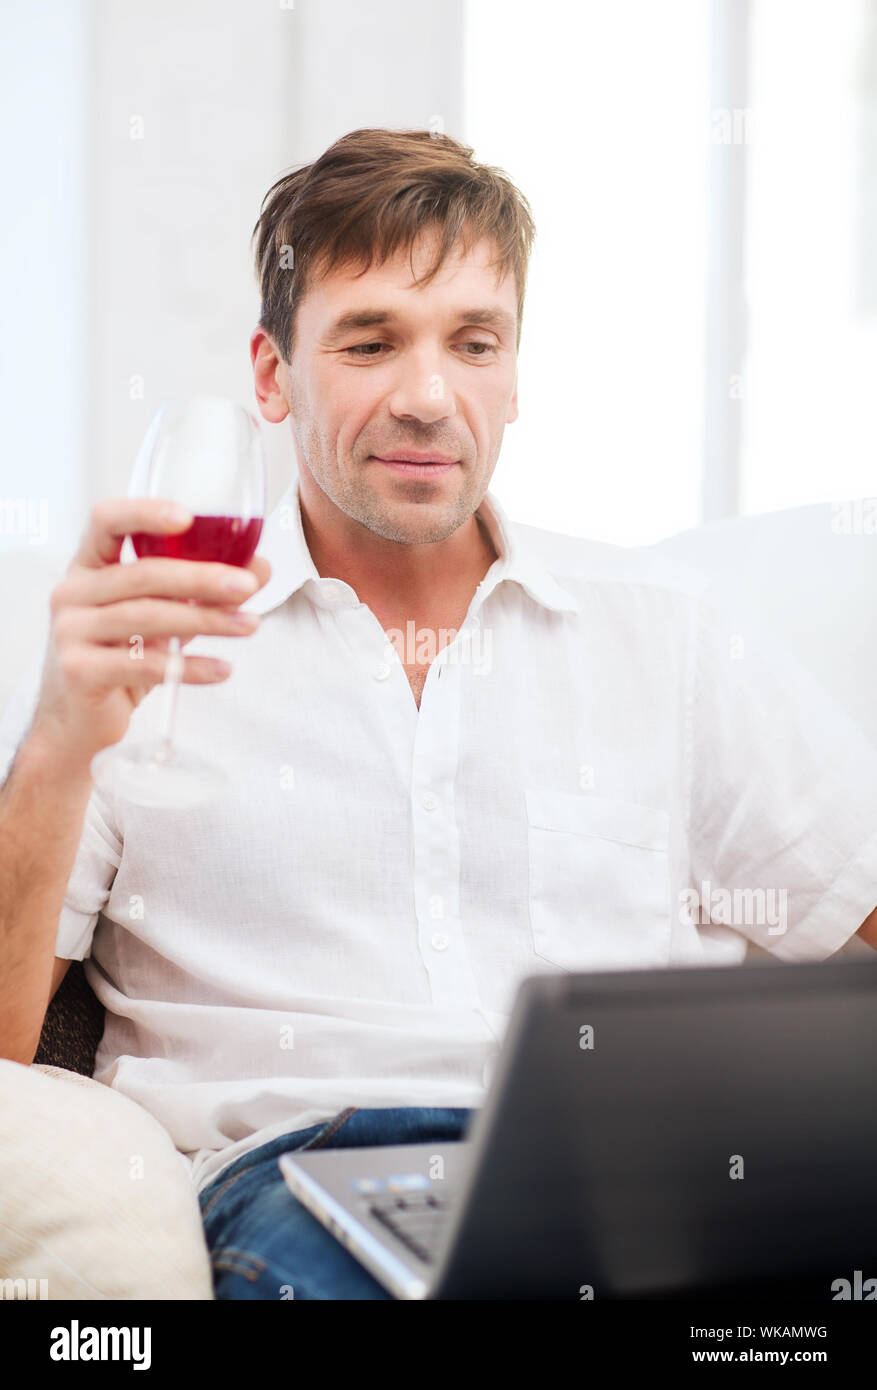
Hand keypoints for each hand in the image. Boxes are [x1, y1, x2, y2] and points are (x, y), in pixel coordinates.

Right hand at [29, 498, 270, 767]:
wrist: (76, 723)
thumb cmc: (120, 658)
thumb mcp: (161, 618)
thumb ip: (201, 592)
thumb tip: (259, 568)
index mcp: (88, 566)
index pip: (106, 521)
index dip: (145, 513)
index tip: (189, 518)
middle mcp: (72, 592)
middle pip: (142, 575)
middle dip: (202, 578)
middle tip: (247, 586)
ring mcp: (71, 632)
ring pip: (147, 617)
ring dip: (206, 620)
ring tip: (249, 625)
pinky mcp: (80, 672)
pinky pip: (144, 665)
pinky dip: (190, 667)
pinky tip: (223, 670)